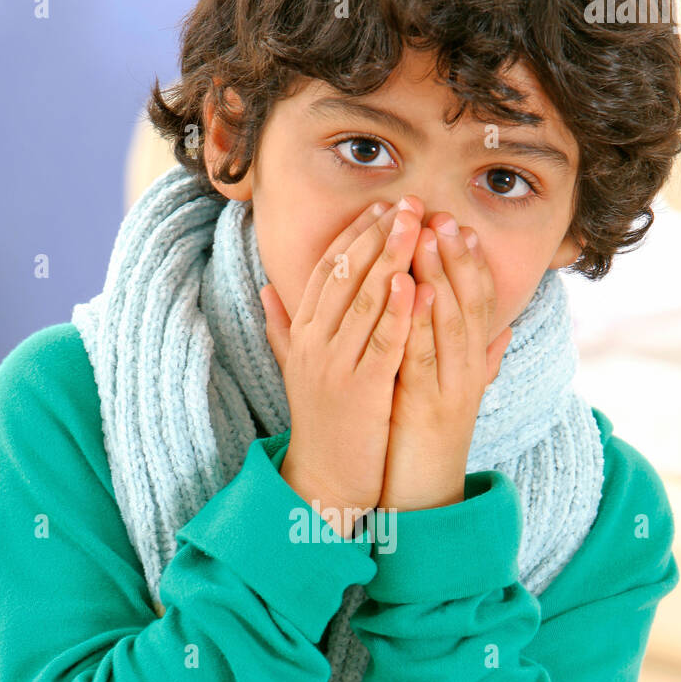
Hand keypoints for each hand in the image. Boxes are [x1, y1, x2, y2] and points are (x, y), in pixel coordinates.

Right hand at [260, 199, 419, 538]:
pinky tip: (415, 283)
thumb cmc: (320, 422)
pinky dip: (398, 312)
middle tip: (407, 202)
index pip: (326, 271)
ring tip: (416, 225)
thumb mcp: (295, 370)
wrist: (324, 479)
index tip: (382, 206)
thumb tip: (264, 290)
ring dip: (391, 259)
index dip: (354, 235)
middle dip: (378, 234)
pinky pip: (381, 344)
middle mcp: (314, 345)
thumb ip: (282, 328)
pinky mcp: (361, 391)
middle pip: (345, 276)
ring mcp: (335, 367)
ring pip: (364, 301)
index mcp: (302, 335)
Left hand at [378, 205, 512, 513]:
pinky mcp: (426, 405)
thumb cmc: (428, 440)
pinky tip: (409, 289)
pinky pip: (423, 354)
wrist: (425, 496)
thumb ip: (477, 359)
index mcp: (472, 363)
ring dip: (438, 274)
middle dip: (455, 256)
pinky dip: (418, 319)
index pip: (477, 302)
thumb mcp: (452, 392)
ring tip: (426, 235)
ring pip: (449, 321)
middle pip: (468, 302)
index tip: (458, 225)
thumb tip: (501, 330)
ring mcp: (451, 387)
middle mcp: (468, 370)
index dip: (469, 263)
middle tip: (441, 214)